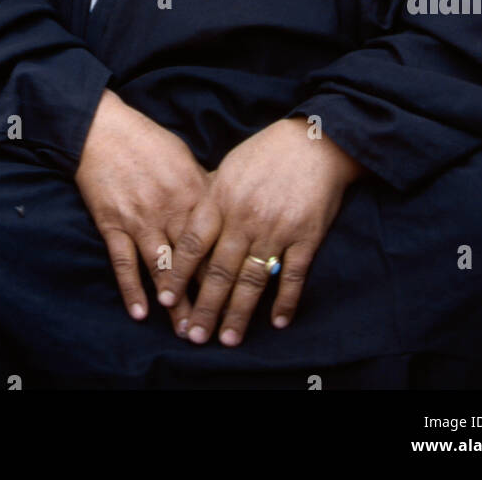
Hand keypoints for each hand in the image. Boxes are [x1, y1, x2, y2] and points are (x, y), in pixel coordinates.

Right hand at [74, 89, 209, 332]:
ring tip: (184, 331)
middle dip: (205, 296)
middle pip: (193, 261)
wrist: (103, 130)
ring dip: (173, 302)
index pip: (217, 239)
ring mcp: (140, 219)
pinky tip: (141, 313)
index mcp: (193, 191)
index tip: (242, 295)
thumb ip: (204, 188)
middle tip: (216, 326)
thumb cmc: (148, 141)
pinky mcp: (113, 224)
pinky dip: (131, 289)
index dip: (230, 269)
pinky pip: (124, 262)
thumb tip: (225, 211)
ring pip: (161, 268)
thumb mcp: (185, 158)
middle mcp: (170, 209)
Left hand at [156, 117, 362, 345]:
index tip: (167, 301)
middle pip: (219, 271)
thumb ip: (209, 197)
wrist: (314, 142)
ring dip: (239, 313)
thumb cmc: (266, 152)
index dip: (178, 274)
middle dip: (205, 307)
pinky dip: (285, 301)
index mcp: (221, 198)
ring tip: (228, 339)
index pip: (193, 244)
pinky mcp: (306, 236)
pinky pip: (293, 276)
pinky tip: (278, 321)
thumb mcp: (229, 167)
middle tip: (194, 337)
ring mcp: (276, 229)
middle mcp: (244, 218)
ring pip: (252, 279)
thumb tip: (187, 223)